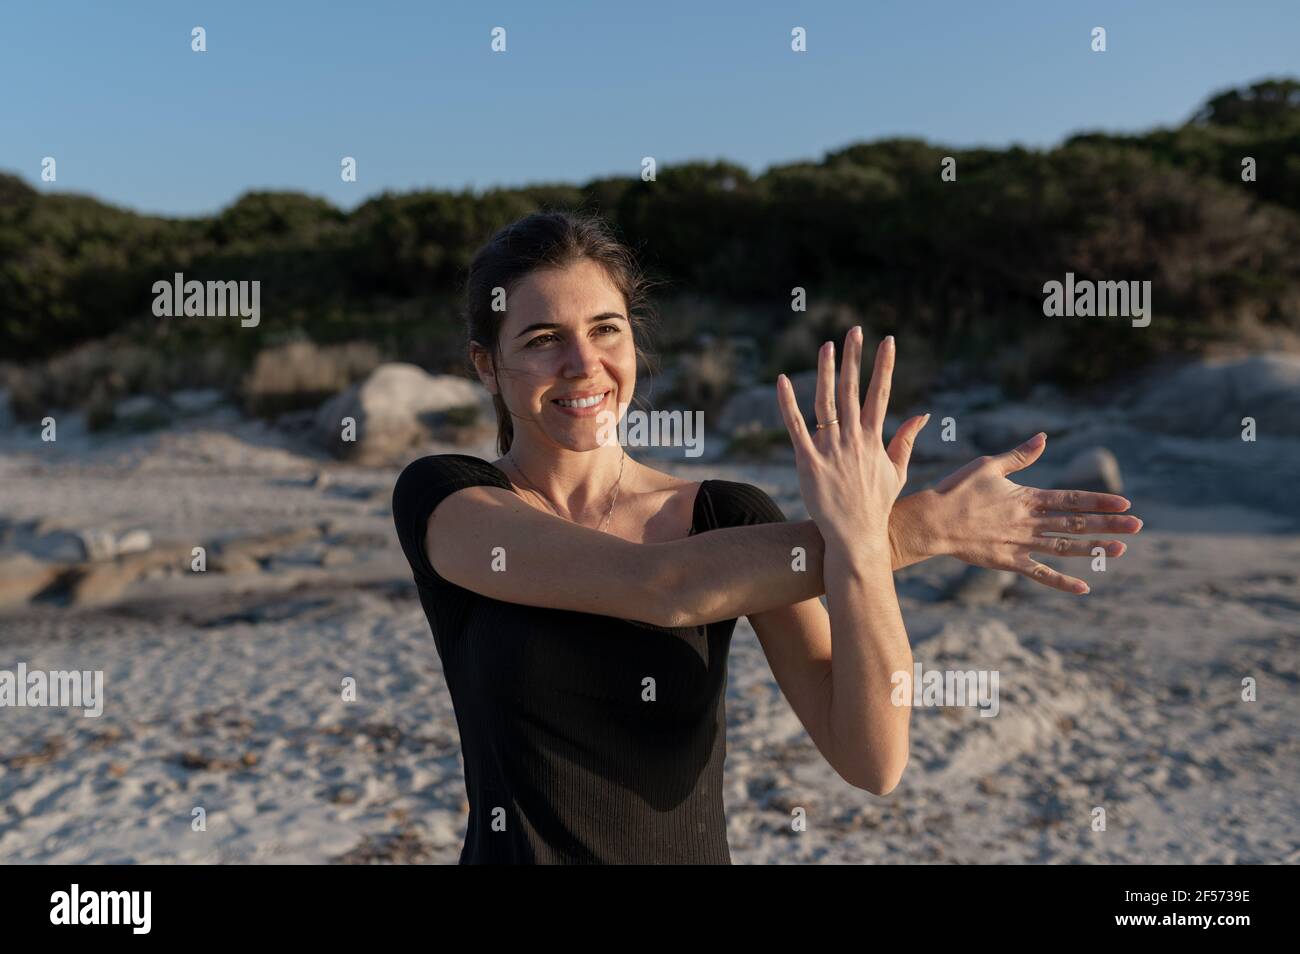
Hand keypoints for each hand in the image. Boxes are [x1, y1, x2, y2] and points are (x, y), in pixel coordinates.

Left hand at [775, 329, 928, 552]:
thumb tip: (921, 415)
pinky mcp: (807, 462)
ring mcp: (829, 450)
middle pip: (851, 390)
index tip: (888, 340)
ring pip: (825, 403)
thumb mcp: (896, 471)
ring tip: (826, 345)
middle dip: (854, 358)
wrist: (855, 535)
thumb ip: (905, 440)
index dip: (884, 366)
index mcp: (873, 439)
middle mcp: (852, 440)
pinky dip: (787, 403)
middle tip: (854, 329)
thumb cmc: (876, 504)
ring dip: (825, 372)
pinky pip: (795, 427)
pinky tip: (782, 380)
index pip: (880, 394)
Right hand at [914, 434, 1142, 593]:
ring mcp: (1022, 544)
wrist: (934, 522)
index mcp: (1027, 497)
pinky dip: (1062, 582)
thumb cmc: (957, 490)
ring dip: (1094, 549)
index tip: (1125, 503)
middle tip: (1138, 525)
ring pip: (1066, 547)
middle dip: (1109, 524)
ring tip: (1121, 550)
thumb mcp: (988, 466)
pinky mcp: (1010, 562)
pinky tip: (1084, 588)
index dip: (1099, 501)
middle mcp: (1030, 522)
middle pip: (1076, 523)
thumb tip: (1043, 438)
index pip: (1072, 499)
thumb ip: (1019, 457)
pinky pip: (1041, 573)